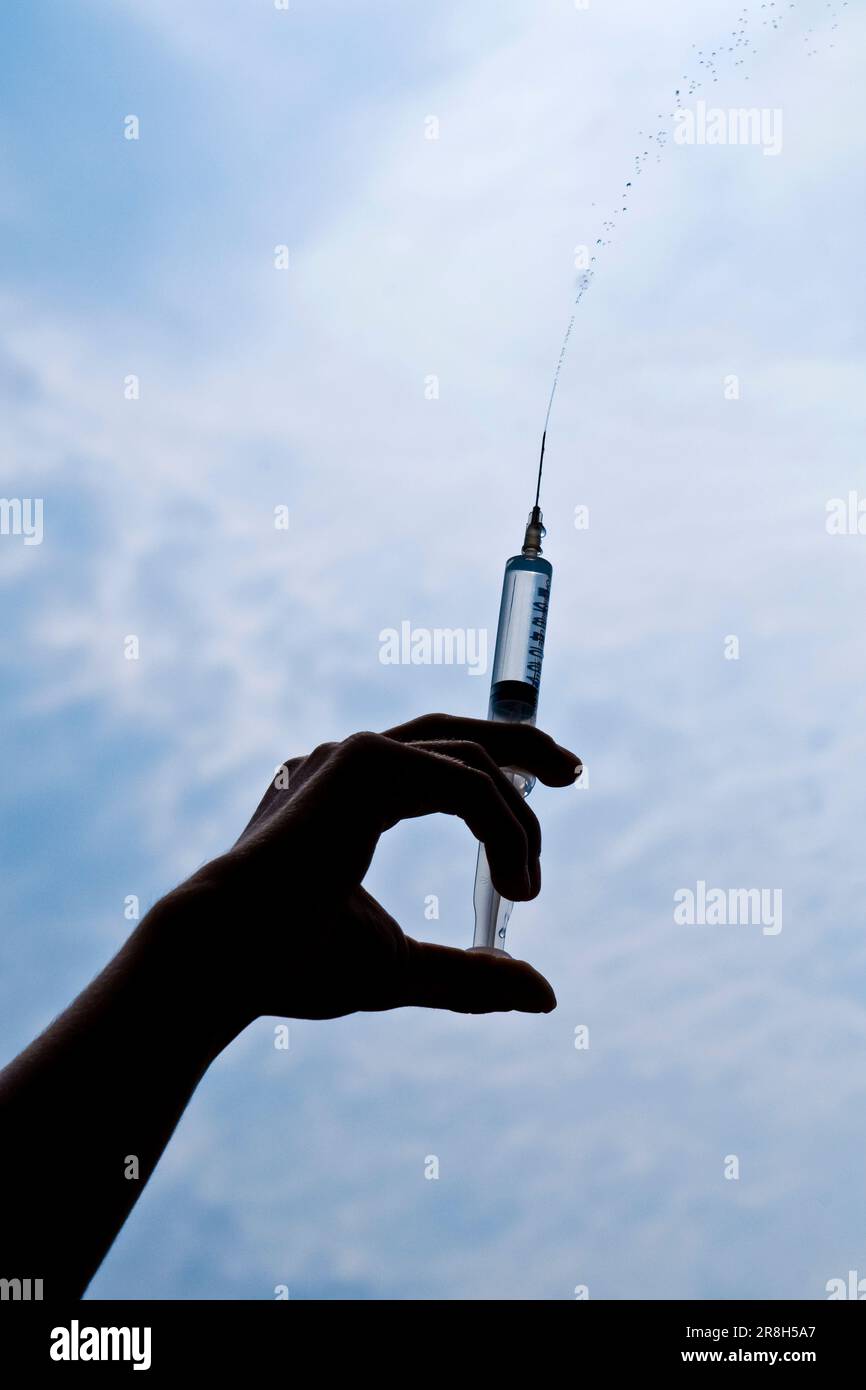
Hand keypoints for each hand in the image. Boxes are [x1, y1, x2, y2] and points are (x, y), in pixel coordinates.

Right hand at [170, 713, 580, 1027]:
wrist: (227, 956)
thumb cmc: (294, 965)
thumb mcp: (398, 968)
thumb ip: (467, 975)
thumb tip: (545, 995)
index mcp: (344, 795)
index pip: (433, 760)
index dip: (495, 771)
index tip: (548, 797)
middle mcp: (346, 762)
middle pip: (454, 731)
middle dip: (522, 746)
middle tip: (575, 771)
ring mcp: (353, 755)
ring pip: (470, 760)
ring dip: (516, 818)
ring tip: (531, 886)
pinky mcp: (365, 764)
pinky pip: (464, 781)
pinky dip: (501, 826)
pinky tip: (514, 882)